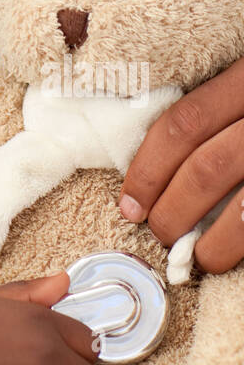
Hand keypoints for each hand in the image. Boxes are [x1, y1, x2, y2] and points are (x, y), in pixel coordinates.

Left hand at [120, 58, 243, 273]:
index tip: (131, 202)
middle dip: (172, 211)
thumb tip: (158, 162)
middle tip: (158, 232)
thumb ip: (218, 106)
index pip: (183, 124)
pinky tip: (234, 256)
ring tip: (199, 258)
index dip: (149, 168)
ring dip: (213, 243)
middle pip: (207, 169)